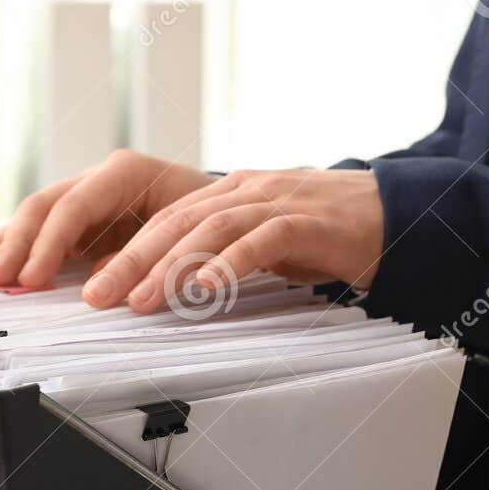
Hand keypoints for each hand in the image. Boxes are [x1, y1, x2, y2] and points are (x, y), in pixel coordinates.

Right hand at [0, 150, 216, 291]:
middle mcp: (102, 180)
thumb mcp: (193, 235)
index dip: (48, 243)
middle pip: (44, 207)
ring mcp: (90, 199)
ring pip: (36, 217)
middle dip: (14, 244)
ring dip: (3, 244)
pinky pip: (43, 232)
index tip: (32, 277)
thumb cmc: (216, 219)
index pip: (74, 205)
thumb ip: (149, 254)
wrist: (231, 212)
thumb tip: (102, 282)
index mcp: (127, 172)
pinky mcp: (85, 221)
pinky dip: (15, 249)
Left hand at [75, 167, 385, 312]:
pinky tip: (206, 288)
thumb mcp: (260, 243)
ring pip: (210, 228)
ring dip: (170, 266)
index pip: (164, 220)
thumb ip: (216, 254)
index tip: (92, 285)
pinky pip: (262, 240)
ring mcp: (277, 201)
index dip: (124, 251)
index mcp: (229, 194)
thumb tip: (166, 285)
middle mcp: (246, 190)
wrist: (396, 216)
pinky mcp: (308, 221)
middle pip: (175, 221)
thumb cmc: (325, 234)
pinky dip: (230, 264)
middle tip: (98, 296)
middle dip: (131, 261)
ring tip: (141, 299)